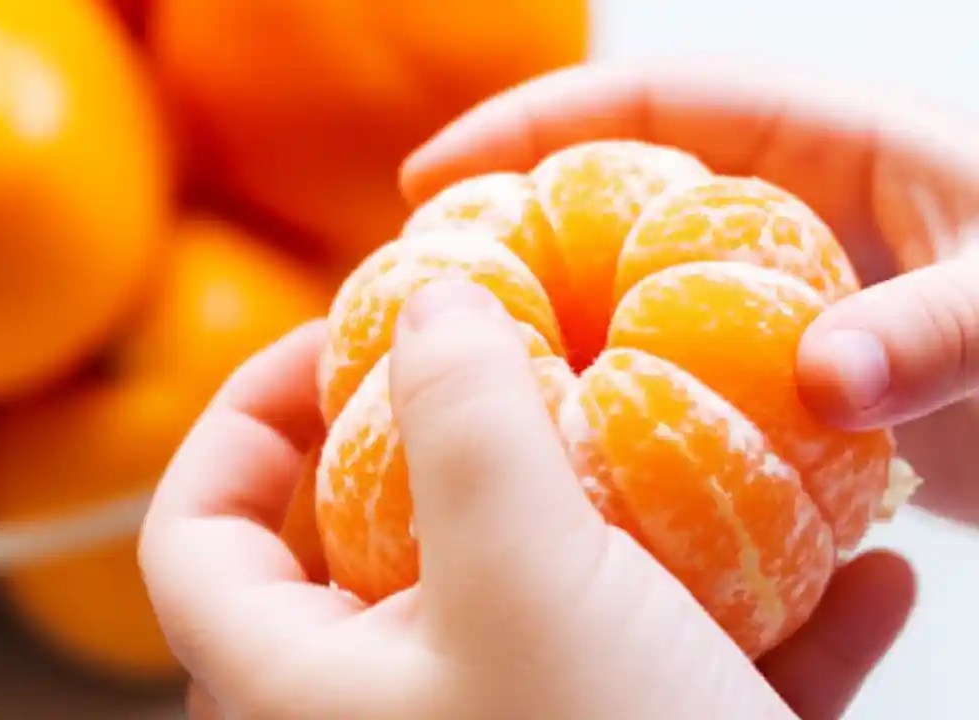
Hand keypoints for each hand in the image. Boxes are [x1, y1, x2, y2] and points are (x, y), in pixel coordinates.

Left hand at [139, 298, 912, 719]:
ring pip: (535, 600)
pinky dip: (746, 620)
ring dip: (620, 519)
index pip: (196, 535)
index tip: (336, 337)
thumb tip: (429, 302)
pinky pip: (658, 670)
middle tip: (520, 363)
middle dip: (451, 445)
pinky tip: (856, 582)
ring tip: (690, 439)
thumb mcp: (527, 586)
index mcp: (299, 690)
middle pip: (366, 548)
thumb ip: (466, 426)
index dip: (245, 417)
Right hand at [401, 59, 978, 523]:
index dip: (530, 127)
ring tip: (476, 371)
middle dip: (519, 228)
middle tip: (429, 290)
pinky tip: (581, 443)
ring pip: (641, 293)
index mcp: (834, 144)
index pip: (649, 106)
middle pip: (617, 198)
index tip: (433, 178)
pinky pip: (687, 371)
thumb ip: (939, 323)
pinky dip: (627, 395)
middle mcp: (797, 213)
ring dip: (563, 320)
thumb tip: (822, 375)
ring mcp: (794, 296)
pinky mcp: (802, 373)